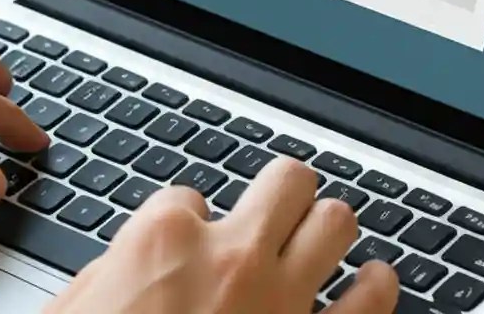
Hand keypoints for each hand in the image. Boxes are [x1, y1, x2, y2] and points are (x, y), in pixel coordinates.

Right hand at [48, 157, 399, 313]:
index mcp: (164, 242)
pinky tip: (374, 284)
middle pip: (285, 182)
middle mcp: (232, 258)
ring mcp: (282, 301)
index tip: (187, 243)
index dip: (186, 222)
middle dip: (281, 195)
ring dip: (328, 230)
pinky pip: (371, 304)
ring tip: (324, 237)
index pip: (187, 196)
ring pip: (335, 223)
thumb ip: (108, 278)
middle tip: (275, 213)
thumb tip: (127, 266)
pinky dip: (376, 289)